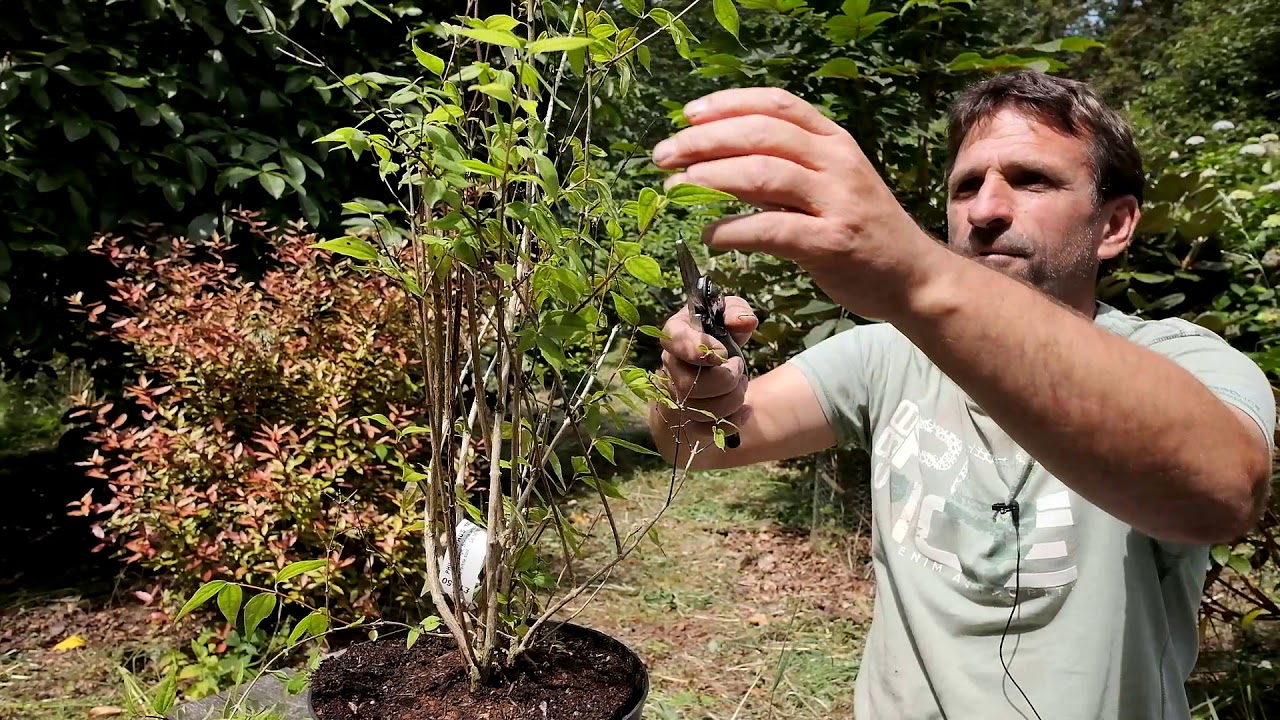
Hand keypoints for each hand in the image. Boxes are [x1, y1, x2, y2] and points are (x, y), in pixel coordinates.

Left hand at [652, 87, 941, 321]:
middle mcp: (838, 163)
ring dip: (711, 178)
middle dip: (704, 141)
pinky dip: (732, 231)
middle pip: (761, 135)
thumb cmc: (862, 230)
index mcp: (835, 142)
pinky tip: (710, 235)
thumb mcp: (829, 185)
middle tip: (665, 154)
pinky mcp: (830, 244)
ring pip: (763, 175)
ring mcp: (837, 202)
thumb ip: (783, 170)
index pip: (777, 105)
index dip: (728, 104)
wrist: (913, 277)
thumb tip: (717, 160)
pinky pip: (770, 229)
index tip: (689, 115)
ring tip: (677, 186)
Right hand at [657, 296, 757, 435]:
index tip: (723, 353)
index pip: (675, 341)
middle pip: (691, 384)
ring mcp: (675, 395)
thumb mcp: (728, 314)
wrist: (711, 364)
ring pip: (702, 410)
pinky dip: (734, 422)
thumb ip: (737, 312)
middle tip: (738, 367)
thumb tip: (745, 322)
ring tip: (741, 385)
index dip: (700, 350)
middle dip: (727, 380)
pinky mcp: (687, 419)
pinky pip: (708, 429)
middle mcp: (669, 366)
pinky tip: (744, 410)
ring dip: (733, 399)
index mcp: (675, 334)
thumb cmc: (719, 335)